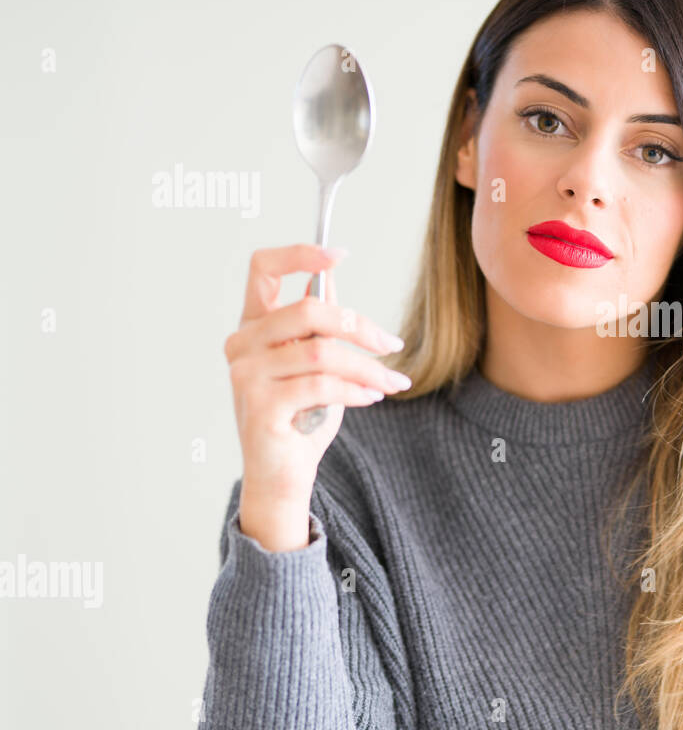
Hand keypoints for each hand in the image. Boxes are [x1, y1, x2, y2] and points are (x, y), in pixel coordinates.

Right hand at [223, 244, 408, 549]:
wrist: (283, 475)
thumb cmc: (301, 417)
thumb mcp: (315, 364)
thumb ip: (318, 325)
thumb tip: (331, 278)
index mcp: (252, 325)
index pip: (262, 268)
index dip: (300, 254)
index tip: (340, 255)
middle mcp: (241, 344)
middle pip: (308, 309)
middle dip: (360, 325)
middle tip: (391, 343)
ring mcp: (246, 375)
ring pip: (322, 351)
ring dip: (368, 367)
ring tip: (392, 381)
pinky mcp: (261, 406)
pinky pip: (322, 385)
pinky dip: (356, 390)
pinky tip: (372, 397)